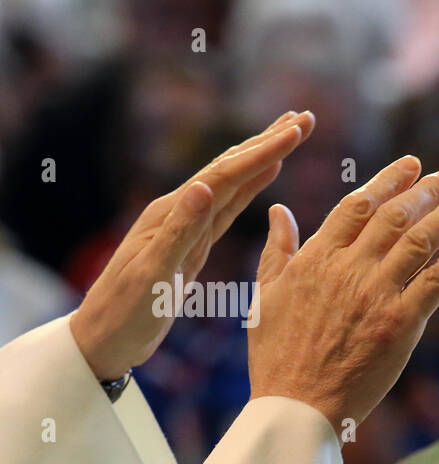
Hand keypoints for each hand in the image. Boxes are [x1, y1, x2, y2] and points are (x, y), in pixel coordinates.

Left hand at [69, 111, 315, 379]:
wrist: (103, 339)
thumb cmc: (126, 312)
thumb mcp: (153, 274)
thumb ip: (178, 230)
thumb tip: (204, 187)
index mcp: (172, 215)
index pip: (225, 175)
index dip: (262, 151)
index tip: (295, 131)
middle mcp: (180, 211)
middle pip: (230, 167)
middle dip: (268, 141)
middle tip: (303, 118)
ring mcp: (187, 226)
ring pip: (232, 182)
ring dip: (262, 157)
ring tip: (290, 135)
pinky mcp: (193, 244)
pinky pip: (229, 207)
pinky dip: (250, 187)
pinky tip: (264, 176)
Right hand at [247, 156, 438, 433]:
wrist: (296, 405)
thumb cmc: (277, 356)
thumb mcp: (265, 296)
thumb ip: (278, 250)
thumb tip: (279, 210)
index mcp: (316, 259)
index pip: (358, 205)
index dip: (389, 181)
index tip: (413, 164)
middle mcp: (349, 269)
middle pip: (396, 216)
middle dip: (429, 189)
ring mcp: (377, 295)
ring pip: (420, 239)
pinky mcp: (401, 324)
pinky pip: (437, 280)